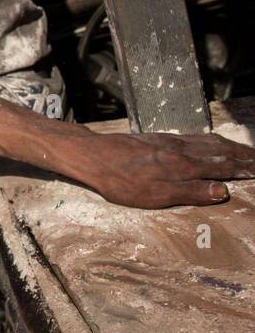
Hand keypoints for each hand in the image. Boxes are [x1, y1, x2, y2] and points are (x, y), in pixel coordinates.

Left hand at [68, 131, 254, 207]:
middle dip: (244, 156)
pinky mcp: (159, 138)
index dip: (244, 170)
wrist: (92, 155)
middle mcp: (181, 151)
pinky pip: (194, 137)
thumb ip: (190, 192)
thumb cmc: (120, 181)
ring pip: (209, 142)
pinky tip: (213, 142)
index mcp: (183, 167)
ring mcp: (170, 142)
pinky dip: (212, 140)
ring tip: (246, 151)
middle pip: (221, 152)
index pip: (223, 168)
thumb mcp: (154, 195)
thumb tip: (223, 191)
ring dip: (231, 147)